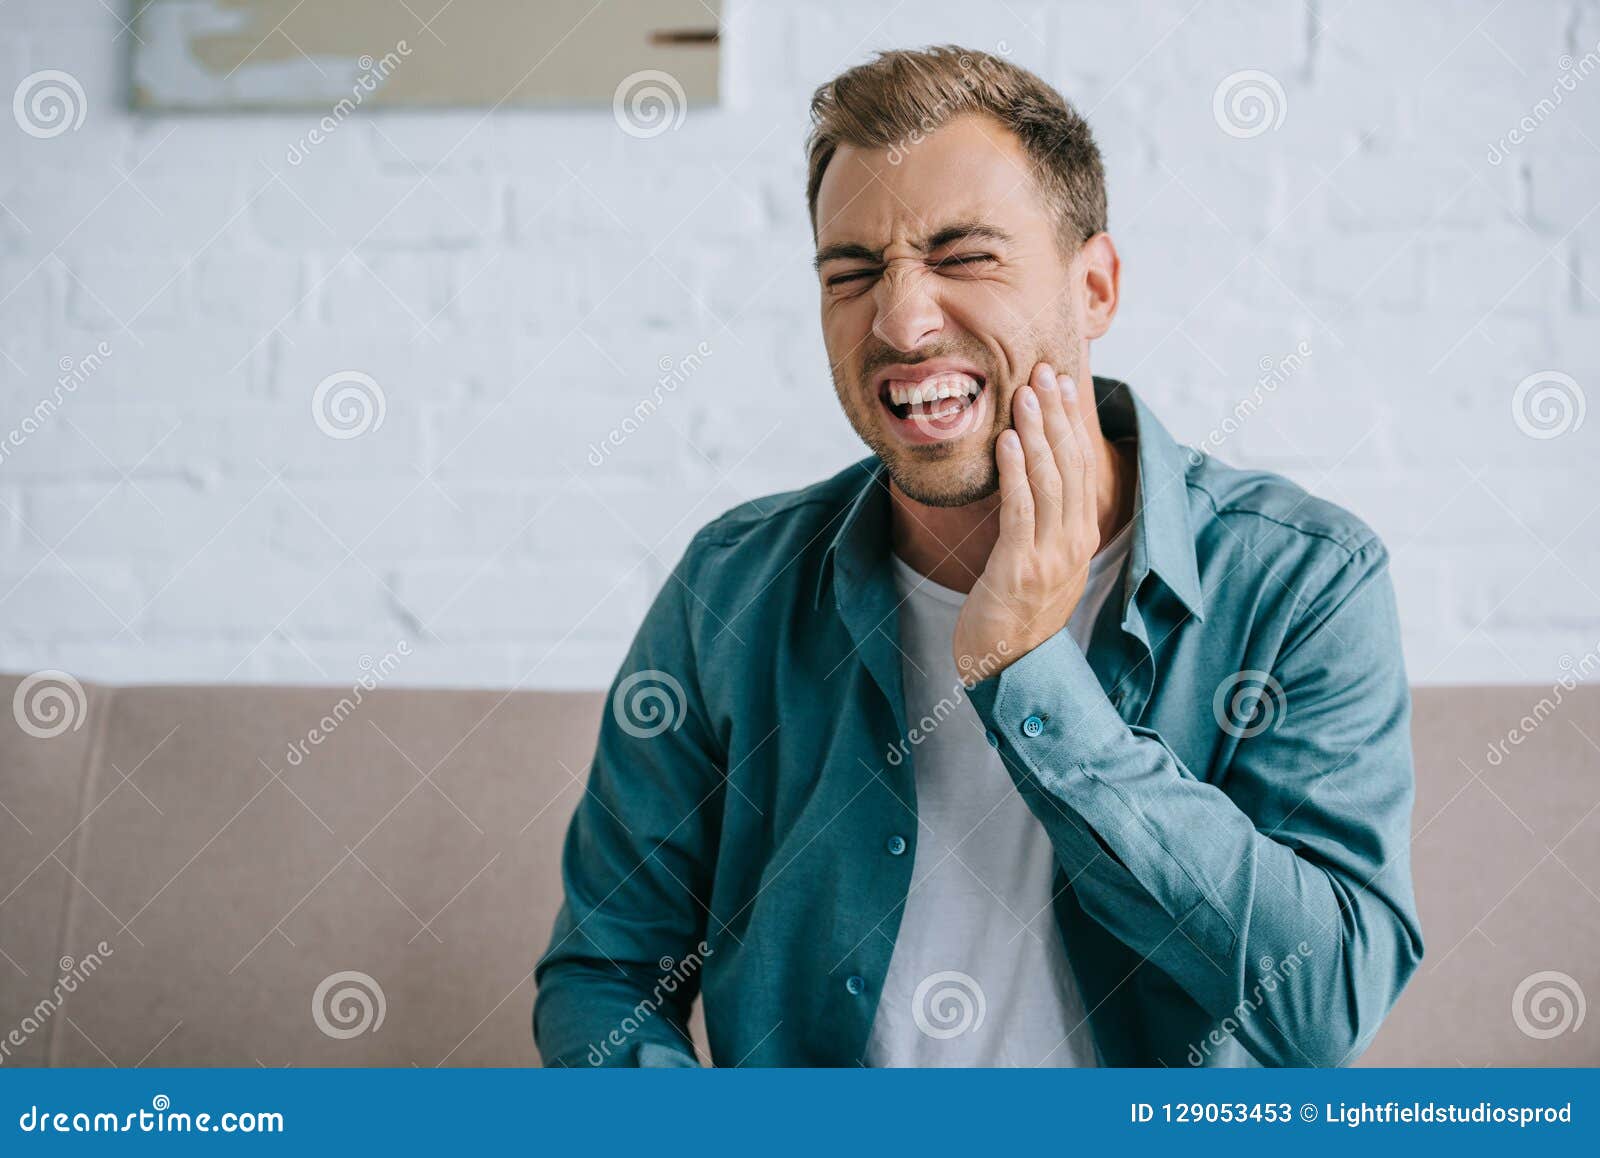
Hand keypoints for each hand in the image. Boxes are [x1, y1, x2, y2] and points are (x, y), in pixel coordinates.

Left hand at [952, 362, 1099, 681]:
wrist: (1008, 667)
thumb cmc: (1015, 611)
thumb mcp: (1040, 560)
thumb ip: (1043, 520)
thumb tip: (1030, 470)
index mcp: (1083, 536)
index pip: (1082, 466)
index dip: (1071, 422)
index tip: (1059, 382)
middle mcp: (1075, 543)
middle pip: (1070, 466)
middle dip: (1055, 415)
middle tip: (1042, 373)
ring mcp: (1052, 557)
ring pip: (1049, 482)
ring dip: (1035, 434)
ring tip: (1023, 395)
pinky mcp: (1021, 570)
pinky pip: (1020, 512)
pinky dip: (1014, 473)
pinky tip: (1004, 442)